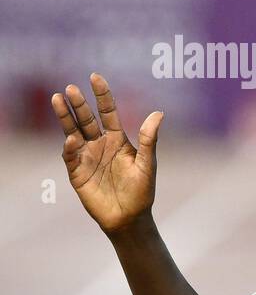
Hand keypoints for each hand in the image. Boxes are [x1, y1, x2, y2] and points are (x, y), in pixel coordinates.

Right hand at [51, 73, 163, 234]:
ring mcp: (87, 156)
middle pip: (87, 119)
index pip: (108, 112)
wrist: (129, 217)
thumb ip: (149, 139)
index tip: (95, 77)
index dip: (102, 95)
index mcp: (118, 140)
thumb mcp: (147, 164)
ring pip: (73, 131)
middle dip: (79, 104)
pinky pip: (71, 155)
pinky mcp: (77, 171)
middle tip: (71, 88)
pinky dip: (71, 146)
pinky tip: (73, 139)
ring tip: (57, 99)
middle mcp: (100, 144)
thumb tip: (159, 113)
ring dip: (65, 117)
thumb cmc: (141, 191)